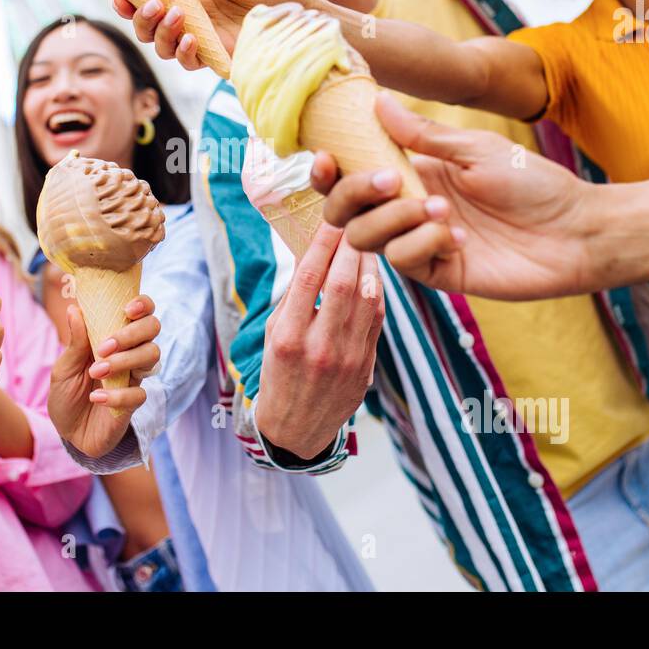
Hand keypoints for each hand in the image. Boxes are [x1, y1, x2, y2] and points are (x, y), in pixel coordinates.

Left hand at [48, 296, 159, 458]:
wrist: (68, 432)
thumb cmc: (68, 393)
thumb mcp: (64, 367)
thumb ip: (75, 341)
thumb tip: (74, 309)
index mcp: (115, 338)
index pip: (141, 312)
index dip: (143, 304)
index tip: (128, 308)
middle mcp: (130, 353)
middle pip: (153, 328)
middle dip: (132, 333)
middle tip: (104, 347)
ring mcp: (134, 377)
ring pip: (152, 356)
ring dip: (124, 360)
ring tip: (97, 372)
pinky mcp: (134, 403)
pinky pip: (139, 393)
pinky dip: (117, 395)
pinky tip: (97, 398)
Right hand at [112, 0, 319, 68]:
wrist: (306, 14)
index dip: (130, 0)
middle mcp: (193, 21)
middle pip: (149, 29)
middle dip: (141, 19)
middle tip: (153, 4)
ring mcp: (204, 42)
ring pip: (164, 49)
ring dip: (161, 34)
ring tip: (176, 17)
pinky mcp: (219, 60)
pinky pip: (190, 63)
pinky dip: (184, 53)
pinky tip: (191, 39)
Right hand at [256, 223, 385, 459]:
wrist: (296, 428)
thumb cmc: (278, 373)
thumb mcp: (272, 335)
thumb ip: (293, 298)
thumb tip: (311, 252)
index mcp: (287, 337)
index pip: (308, 278)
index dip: (322, 245)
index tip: (330, 220)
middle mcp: (317, 347)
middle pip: (342, 284)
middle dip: (351, 248)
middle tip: (358, 221)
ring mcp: (346, 359)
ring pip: (367, 299)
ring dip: (370, 265)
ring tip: (370, 241)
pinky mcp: (366, 367)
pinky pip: (377, 320)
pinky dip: (377, 292)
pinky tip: (374, 274)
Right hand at [310, 92, 598, 300]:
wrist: (574, 229)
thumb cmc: (531, 182)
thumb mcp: (475, 149)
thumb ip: (423, 134)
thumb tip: (377, 101)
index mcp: (411, 172)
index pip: (350, 175)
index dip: (328, 171)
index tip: (325, 158)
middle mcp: (407, 209)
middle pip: (344, 211)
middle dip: (355, 193)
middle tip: (392, 179)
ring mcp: (419, 243)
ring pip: (366, 239)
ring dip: (396, 219)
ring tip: (442, 210)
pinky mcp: (437, 273)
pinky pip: (402, 261)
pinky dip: (424, 244)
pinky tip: (459, 238)